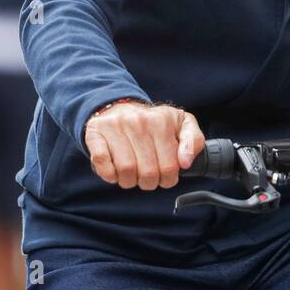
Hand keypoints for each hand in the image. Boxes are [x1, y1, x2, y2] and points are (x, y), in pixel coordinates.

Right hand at [84, 102, 204, 190]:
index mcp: (161, 121)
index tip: (164, 174)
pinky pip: (101, 162)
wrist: (119, 107)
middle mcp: (138, 121)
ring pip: (125, 171)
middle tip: (148, 177)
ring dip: (129, 181)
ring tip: (132, 174)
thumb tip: (185, 162)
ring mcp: (115, 126)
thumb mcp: (182, 124)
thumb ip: (194, 141)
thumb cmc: (153, 123)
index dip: (168, 179)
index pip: (169, 167)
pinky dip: (109, 174)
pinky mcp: (95, 133)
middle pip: (148, 172)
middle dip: (149, 182)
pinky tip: (115, 172)